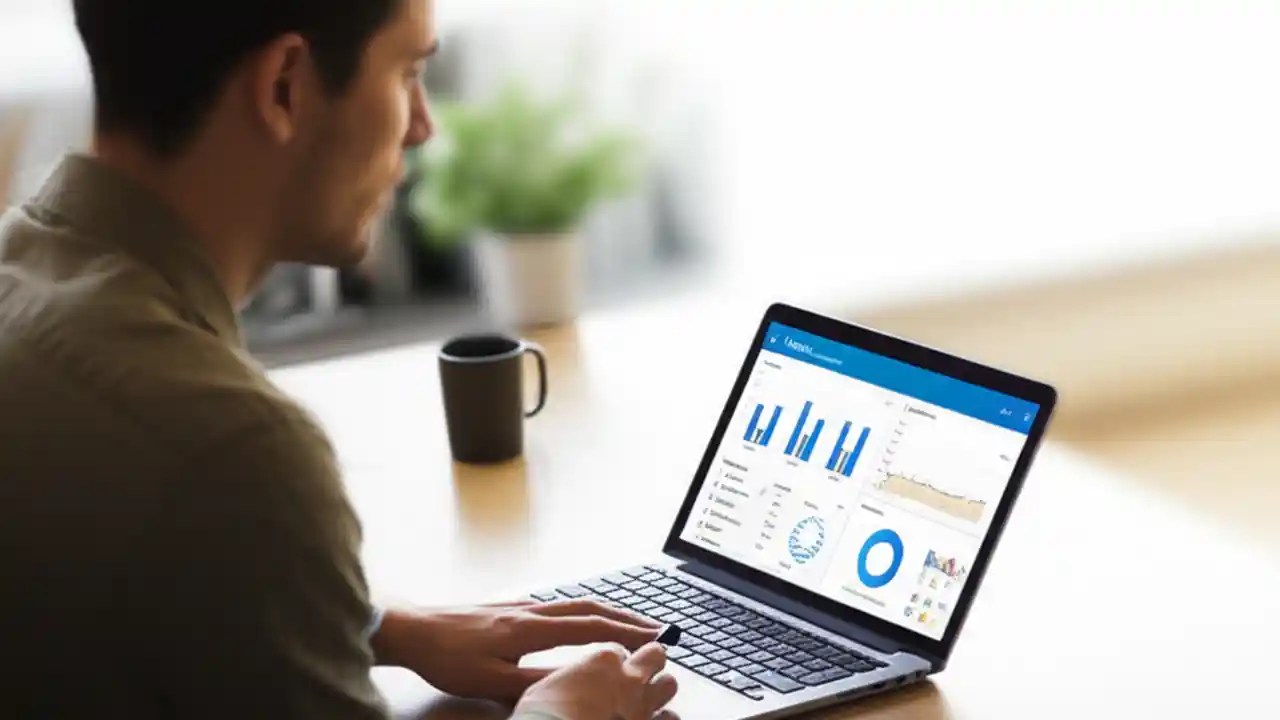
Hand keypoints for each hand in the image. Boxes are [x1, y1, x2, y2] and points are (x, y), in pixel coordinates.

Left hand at [371, 600, 662, 702]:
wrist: (412, 629)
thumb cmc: (447, 658)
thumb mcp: (491, 682)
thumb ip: (534, 683)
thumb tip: (573, 684)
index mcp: (530, 628)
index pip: (591, 628)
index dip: (626, 634)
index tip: (654, 638)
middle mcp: (530, 610)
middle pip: (590, 609)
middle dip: (627, 617)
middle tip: (656, 628)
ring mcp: (520, 606)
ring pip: (574, 604)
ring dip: (608, 611)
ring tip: (629, 622)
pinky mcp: (509, 608)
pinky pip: (558, 605)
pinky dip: (584, 611)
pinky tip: (583, 619)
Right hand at [515, 643, 678, 719]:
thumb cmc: (543, 718)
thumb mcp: (542, 689)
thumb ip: (565, 679)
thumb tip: (567, 681)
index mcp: (603, 661)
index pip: (617, 648)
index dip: (612, 658)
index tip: (608, 665)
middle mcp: (630, 678)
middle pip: (655, 654)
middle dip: (648, 659)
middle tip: (638, 670)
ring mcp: (645, 705)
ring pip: (669, 684)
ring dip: (658, 688)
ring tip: (646, 697)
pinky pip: (670, 718)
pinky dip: (662, 718)